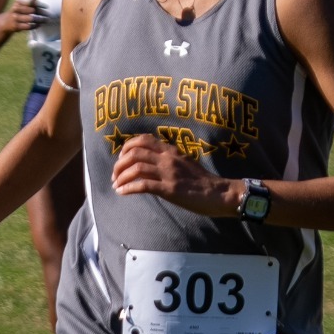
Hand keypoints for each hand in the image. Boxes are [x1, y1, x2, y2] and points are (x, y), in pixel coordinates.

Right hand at [7, 0, 53, 33]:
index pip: (31, 2)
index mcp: (18, 2)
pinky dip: (35, 25)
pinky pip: (29, 26)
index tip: (47, 7)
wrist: (6, 22)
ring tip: (45, 20)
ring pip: (31, 19)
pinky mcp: (16, 26)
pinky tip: (39, 24)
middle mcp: (16, 9)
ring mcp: (15, 18)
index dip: (40, 4)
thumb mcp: (22, 4)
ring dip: (40, 20)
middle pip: (32, 10)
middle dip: (42, 13)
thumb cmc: (18, 11)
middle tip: (48, 15)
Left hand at [111, 133, 238, 215]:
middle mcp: (168, 158)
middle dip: (119, 164)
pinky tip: (122, 192)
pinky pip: (143, 185)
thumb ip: (167, 161)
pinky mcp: (170, 189)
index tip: (121, 159)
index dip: (126, 147)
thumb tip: (148, 165)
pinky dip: (128, 188)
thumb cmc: (202, 181)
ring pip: (136, 168)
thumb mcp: (184, 163)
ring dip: (121, 177)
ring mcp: (168, 173)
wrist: (219, 193)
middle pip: (134, 153)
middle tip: (115, 176)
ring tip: (116, 185)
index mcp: (171, 151)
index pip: (143, 140)